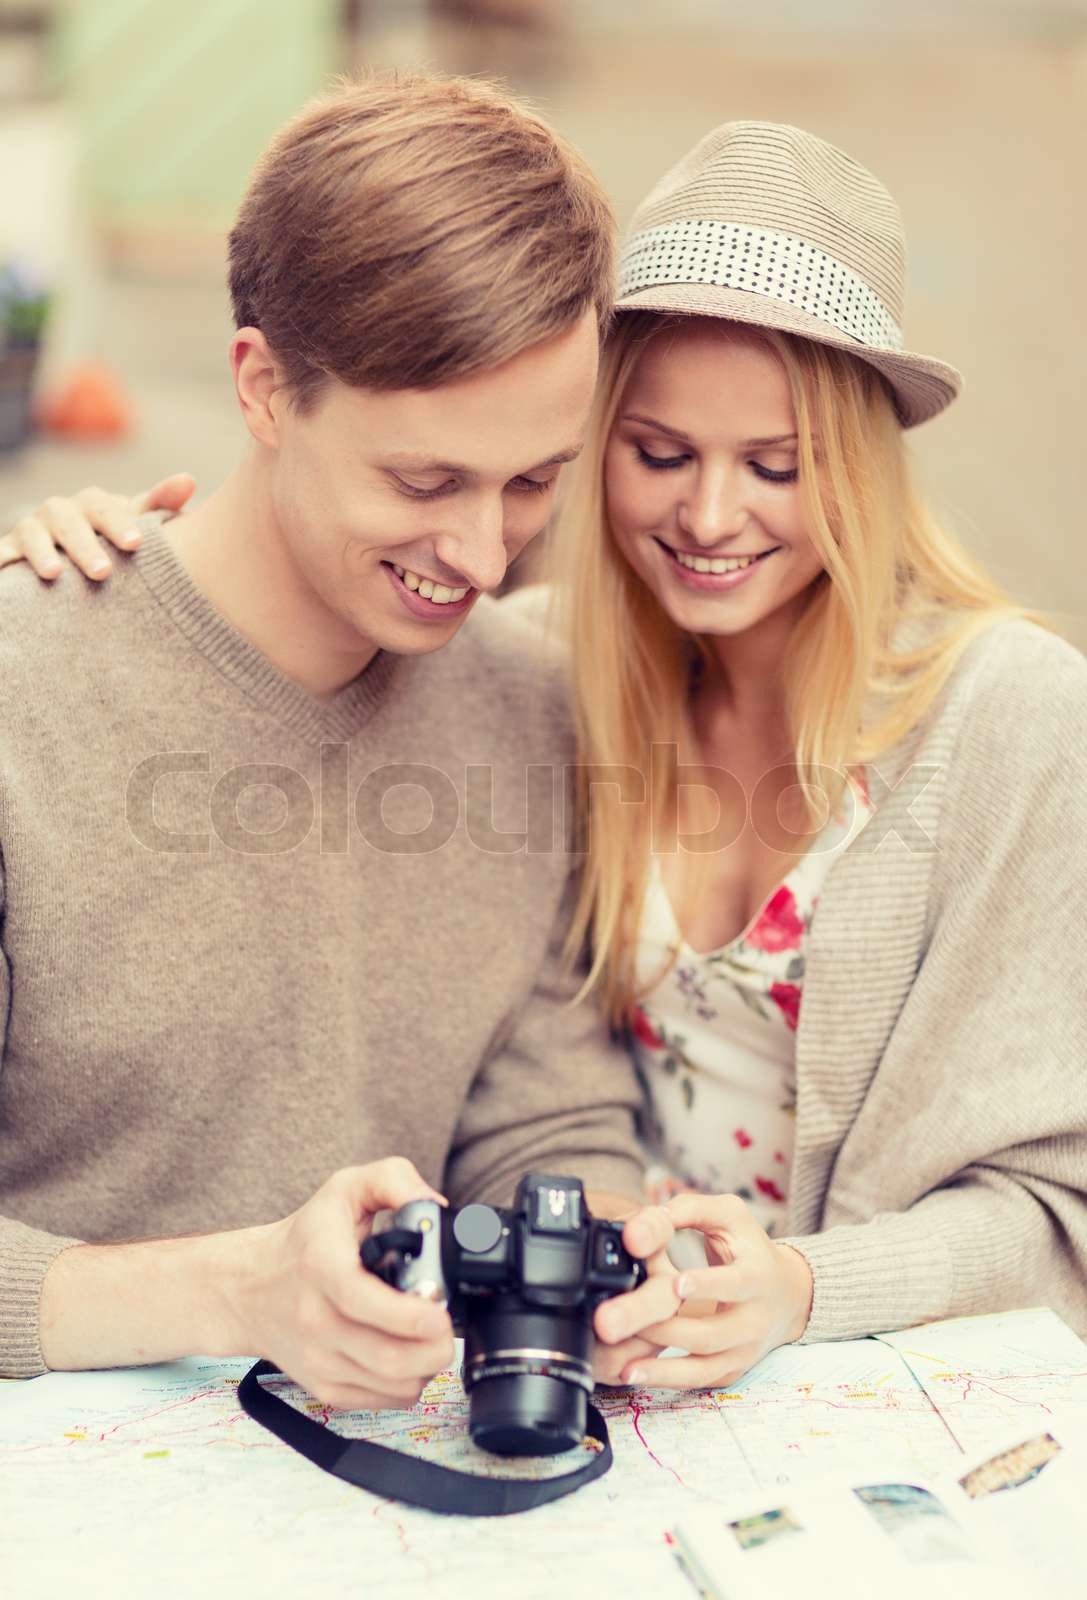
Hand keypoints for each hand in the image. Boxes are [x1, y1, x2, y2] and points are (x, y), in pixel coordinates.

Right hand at [0, 473, 195, 580]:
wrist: (74, 550)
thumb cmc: (112, 537)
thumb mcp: (135, 522)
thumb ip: (159, 505)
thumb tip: (188, 481)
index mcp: (91, 504)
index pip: (104, 507)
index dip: (118, 523)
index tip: (136, 544)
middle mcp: (58, 512)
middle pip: (68, 521)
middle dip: (84, 545)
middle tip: (103, 572)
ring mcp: (31, 530)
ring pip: (31, 534)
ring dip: (40, 551)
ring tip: (53, 574)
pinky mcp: (9, 551)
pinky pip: (2, 556)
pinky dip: (1, 563)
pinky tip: (3, 572)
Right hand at [231, 1158, 454, 1410]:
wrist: (248, 1288)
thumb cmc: (305, 1237)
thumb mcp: (345, 1188)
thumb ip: (394, 1180)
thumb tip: (435, 1209)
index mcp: (321, 1267)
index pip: (363, 1301)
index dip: (409, 1314)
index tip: (439, 1310)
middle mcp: (316, 1320)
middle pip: (388, 1357)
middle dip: (435, 1347)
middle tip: (447, 1324)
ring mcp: (318, 1360)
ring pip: (391, 1385)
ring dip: (428, 1365)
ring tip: (432, 1337)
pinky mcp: (324, 1387)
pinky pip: (382, 1400)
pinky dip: (409, 1383)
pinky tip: (410, 1355)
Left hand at [594, 1193, 812, 1390]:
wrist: (788, 1295)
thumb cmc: (750, 1248)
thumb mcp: (729, 1216)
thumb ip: (688, 1210)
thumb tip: (639, 1228)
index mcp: (756, 1277)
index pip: (734, 1284)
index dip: (706, 1285)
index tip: (675, 1283)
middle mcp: (753, 1321)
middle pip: (709, 1334)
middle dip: (663, 1329)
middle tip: (616, 1323)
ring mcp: (742, 1351)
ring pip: (702, 1366)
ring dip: (659, 1365)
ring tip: (621, 1361)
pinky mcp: (730, 1371)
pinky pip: (697, 1381)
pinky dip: (665, 1379)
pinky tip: (633, 1374)